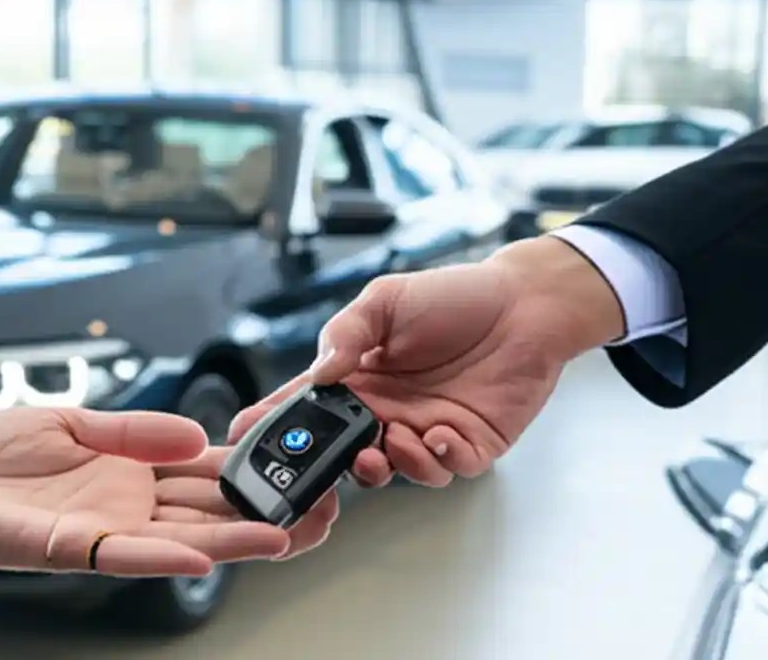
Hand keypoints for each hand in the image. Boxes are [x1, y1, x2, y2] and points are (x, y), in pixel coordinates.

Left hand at [0, 407, 294, 576]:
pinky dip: (166, 556)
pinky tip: (205, 553)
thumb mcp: (70, 422)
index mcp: (128, 471)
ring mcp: (102, 530)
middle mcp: (125, 504)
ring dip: (236, 540)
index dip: (251, 471)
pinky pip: (126, 556)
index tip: (298, 465)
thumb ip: (135, 430)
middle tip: (323, 509)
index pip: (203, 473)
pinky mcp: (69, 549)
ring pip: (183, 539)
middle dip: (265, 510)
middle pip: (208, 512)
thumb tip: (198, 432)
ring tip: (291, 534)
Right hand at [231, 237, 624, 487]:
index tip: (243, 433)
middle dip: (331, 463)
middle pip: (344, 452)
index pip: (308, 407)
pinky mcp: (470, 444)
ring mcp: (427, 431)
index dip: (275, 422)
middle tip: (335, 457)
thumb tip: (320, 373)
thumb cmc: (454, 296)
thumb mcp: (387, 301)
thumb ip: (346, 333)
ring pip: (395, 470)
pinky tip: (440, 435)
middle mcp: (388, 411)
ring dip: (388, 464)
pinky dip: (438, 461)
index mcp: (360, 379)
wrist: (524, 303)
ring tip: (395, 438)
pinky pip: (447, 469)